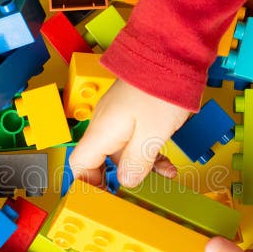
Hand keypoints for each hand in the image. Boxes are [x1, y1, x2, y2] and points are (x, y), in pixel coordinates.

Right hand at [69, 79, 189, 187]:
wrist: (173, 52)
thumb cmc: (160, 89)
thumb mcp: (152, 134)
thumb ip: (137, 161)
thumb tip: (127, 181)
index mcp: (102, 131)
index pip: (80, 164)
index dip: (88, 184)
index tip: (104, 199)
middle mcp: (106, 125)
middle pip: (104, 161)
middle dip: (123, 178)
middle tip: (139, 193)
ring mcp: (120, 117)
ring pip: (125, 151)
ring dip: (143, 166)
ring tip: (167, 175)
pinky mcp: (135, 111)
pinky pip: (137, 139)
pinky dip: (150, 152)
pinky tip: (168, 161)